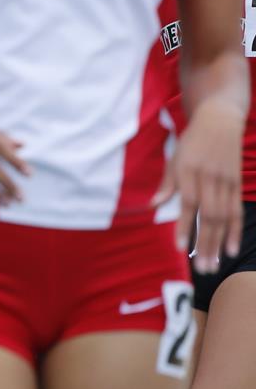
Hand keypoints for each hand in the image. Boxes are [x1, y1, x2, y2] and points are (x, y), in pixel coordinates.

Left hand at [160, 102, 243, 273]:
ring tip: (214, 265)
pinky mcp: (237, 183)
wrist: (220, 120)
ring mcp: (226, 181)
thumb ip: (166, 184)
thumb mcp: (175, 158)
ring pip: (224, 217)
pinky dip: (235, 231)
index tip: (179, 248)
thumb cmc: (191, 141)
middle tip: (201, 268)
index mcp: (189, 170)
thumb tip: (152, 206)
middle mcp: (209, 177)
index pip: (188, 204)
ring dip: (220, 244)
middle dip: (205, 244)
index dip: (185, 226)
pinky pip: (237, 211)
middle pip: (209, 216)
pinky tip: (232, 249)